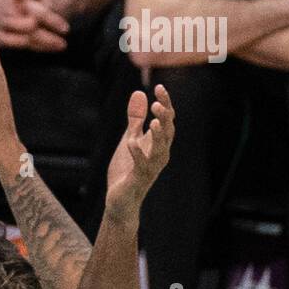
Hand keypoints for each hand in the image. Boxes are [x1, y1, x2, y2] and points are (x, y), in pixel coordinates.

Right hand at [0, 0, 68, 51]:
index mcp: (17, 2)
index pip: (39, 14)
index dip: (53, 22)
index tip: (66, 29)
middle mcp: (10, 16)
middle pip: (33, 33)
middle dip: (49, 40)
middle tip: (63, 45)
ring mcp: (2, 28)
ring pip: (25, 42)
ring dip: (42, 46)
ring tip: (56, 47)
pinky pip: (15, 46)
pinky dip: (29, 48)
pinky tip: (41, 48)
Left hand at [105, 85, 174, 221]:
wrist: (120, 201)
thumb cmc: (127, 170)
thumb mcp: (130, 139)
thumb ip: (135, 119)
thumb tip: (139, 93)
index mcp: (158, 143)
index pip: (167, 120)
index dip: (165, 103)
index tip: (159, 86)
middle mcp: (159, 154)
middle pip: (168, 132)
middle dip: (164, 118)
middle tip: (157, 103)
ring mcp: (151, 167)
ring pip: (161, 150)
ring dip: (158, 136)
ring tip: (152, 122)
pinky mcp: (139, 179)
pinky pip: (142, 165)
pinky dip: (137, 154)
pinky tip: (131, 142)